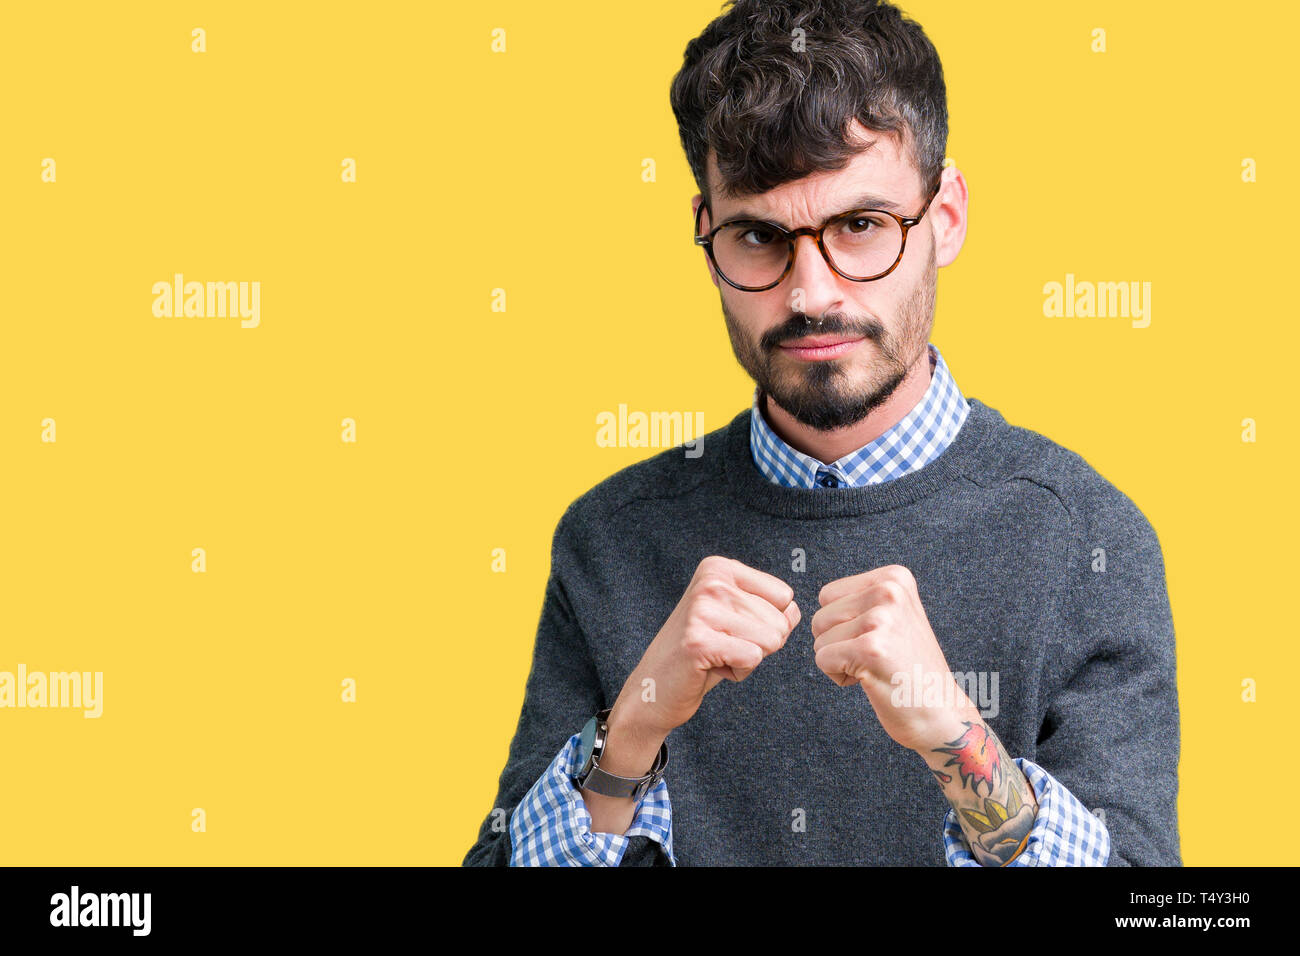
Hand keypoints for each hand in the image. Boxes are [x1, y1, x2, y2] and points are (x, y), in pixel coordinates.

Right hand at [611, 556, 799, 740]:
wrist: (655, 687)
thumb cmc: (704, 653)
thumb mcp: (739, 620)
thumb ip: (773, 610)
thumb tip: (794, 610)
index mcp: (719, 568)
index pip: (785, 597)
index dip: (767, 623)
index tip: (731, 629)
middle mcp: (710, 581)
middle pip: (779, 621)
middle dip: (757, 644)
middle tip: (720, 646)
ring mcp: (702, 609)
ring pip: (770, 640)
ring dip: (747, 659)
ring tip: (715, 655)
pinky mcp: (699, 640)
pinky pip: (753, 658)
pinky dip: (738, 672)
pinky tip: (710, 667)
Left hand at [810, 564, 977, 750]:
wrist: (940, 712)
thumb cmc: (909, 668)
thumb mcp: (895, 615)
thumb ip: (863, 598)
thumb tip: (822, 595)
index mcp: (894, 578)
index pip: (827, 595)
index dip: (842, 624)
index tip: (877, 639)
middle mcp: (889, 591)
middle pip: (820, 617)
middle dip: (837, 643)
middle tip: (876, 658)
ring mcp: (880, 619)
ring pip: (819, 639)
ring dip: (839, 660)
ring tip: (875, 667)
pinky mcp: (870, 649)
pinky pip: (822, 659)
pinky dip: (838, 676)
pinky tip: (871, 680)